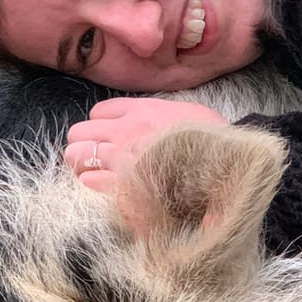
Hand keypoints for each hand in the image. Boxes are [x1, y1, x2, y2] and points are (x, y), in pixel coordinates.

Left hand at [64, 97, 226, 192]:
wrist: (226, 170)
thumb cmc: (211, 144)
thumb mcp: (185, 113)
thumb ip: (156, 114)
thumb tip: (137, 120)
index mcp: (141, 111)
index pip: (98, 112)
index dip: (101, 128)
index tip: (110, 141)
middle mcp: (126, 131)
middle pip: (78, 133)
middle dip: (84, 146)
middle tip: (98, 161)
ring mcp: (122, 158)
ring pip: (75, 156)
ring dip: (82, 166)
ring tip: (98, 175)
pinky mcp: (122, 186)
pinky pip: (88, 181)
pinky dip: (91, 185)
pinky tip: (105, 190)